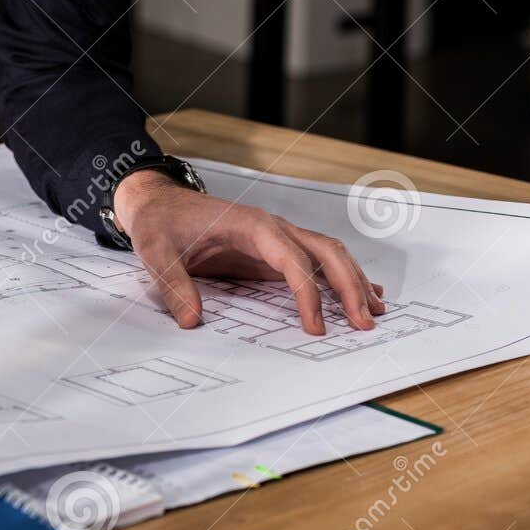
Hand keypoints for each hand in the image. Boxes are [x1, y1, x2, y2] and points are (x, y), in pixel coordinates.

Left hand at [112, 170, 385, 332]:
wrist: (158, 202)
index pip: (292, 260)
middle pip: (325, 251)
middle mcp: (272, 228)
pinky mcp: (272, 249)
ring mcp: (276, 237)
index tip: (315, 327)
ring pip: (327, 254)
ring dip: (353, 280)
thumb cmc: (160, 224)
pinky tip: (360, 293)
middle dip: (349, 285)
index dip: (307, 294)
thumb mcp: (155, 252)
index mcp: (251, 226)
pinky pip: (314, 260)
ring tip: (374, 312)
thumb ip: (173, 284)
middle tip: (364, 323)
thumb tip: (191, 321)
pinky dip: (340, 276)